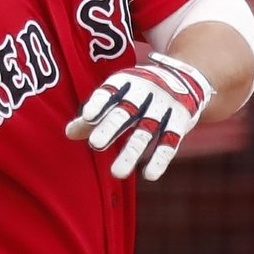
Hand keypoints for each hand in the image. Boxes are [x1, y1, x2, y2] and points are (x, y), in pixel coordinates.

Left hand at [66, 51, 212, 180]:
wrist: (184, 78)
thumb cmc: (137, 92)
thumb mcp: (116, 96)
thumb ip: (94, 115)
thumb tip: (69, 133)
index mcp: (124, 82)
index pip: (109, 92)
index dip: (99, 103)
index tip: (88, 116)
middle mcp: (145, 92)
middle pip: (126, 111)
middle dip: (111, 127)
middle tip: (95, 145)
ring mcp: (164, 106)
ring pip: (146, 131)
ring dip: (132, 152)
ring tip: (116, 173)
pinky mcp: (180, 120)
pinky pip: (170, 141)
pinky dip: (160, 158)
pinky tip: (149, 175)